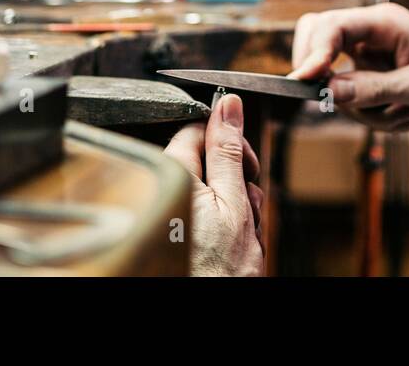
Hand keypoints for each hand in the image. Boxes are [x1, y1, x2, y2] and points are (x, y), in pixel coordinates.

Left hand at [163, 93, 264, 275]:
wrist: (210, 304)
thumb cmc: (217, 269)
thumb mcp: (234, 200)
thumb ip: (228, 150)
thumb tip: (228, 104)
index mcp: (170, 173)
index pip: (197, 131)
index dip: (228, 142)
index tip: (245, 163)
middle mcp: (161, 189)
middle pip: (206, 161)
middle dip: (235, 179)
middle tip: (247, 204)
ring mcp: (167, 211)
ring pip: (210, 189)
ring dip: (234, 204)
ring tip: (242, 232)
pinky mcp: (174, 231)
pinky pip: (202, 213)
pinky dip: (222, 224)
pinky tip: (230, 243)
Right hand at [289, 3, 408, 130]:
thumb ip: (375, 88)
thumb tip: (329, 91)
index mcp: (385, 22)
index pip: (331, 26)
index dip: (312, 53)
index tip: (303, 82)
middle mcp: (373, 35)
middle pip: (320, 45)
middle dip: (330, 82)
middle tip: (346, 104)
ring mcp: (373, 58)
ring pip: (336, 85)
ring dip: (368, 111)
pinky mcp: (377, 79)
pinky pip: (356, 102)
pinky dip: (379, 118)